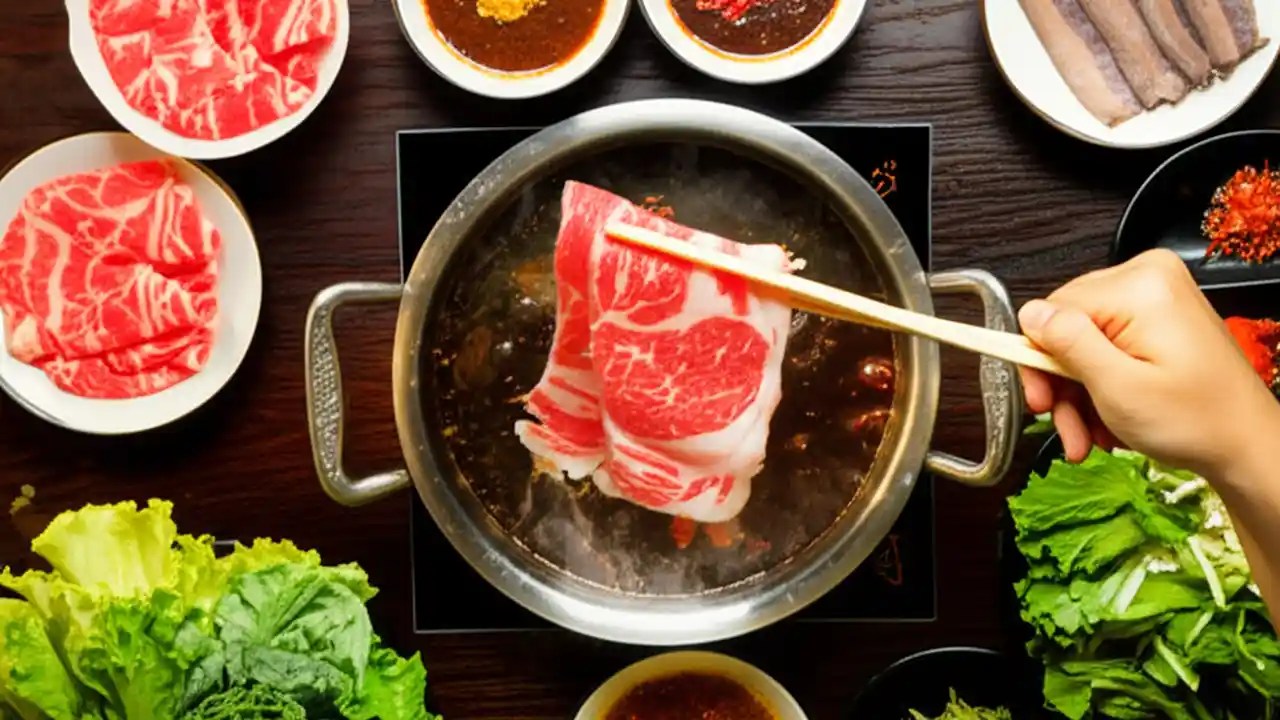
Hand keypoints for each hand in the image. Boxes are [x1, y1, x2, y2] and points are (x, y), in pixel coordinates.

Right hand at [1017, 249, 1278, 478]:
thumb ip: (1069, 344)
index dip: (1039, 360)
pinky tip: (1107, 419)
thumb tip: (1029, 314)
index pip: (1054, 310)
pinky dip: (1100, 385)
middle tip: (1067, 429)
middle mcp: (1147, 278)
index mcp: (1140, 286)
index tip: (1042, 404)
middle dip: (1061, 385)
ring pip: (1082, 341)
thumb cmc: (1197, 420)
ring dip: (1078, 394)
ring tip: (1089, 436)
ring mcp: (1154, 296)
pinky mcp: (1157, 315)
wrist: (1248, 443)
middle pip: (1067, 326)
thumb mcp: (1119, 388)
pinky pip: (1106, 344)